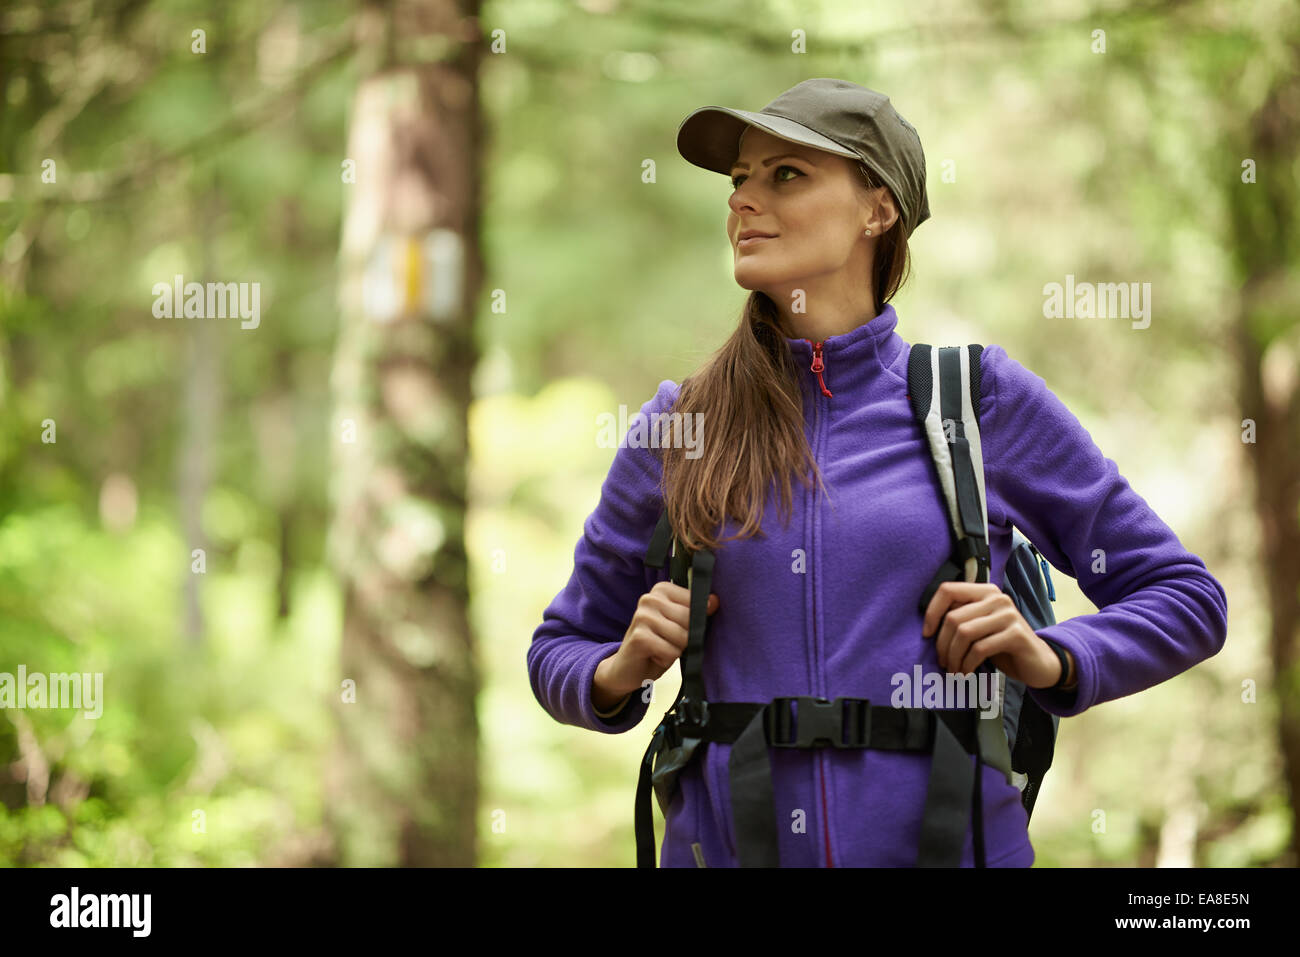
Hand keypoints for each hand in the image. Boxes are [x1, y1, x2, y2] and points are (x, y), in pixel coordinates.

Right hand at [595, 582, 719, 701]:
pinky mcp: (640, 636)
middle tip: (667, 641)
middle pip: (691, 620)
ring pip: (683, 637)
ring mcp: (642, 616)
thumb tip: (715, 601)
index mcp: (662, 590)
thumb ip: (696, 612)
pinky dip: (666, 659)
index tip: (677, 627)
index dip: (694, 622)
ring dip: (676, 650)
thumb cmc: (658, 645)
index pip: (697, 602)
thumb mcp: (680, 625)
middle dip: (685, 638)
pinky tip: (654, 656)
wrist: (628, 668)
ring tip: (660, 648)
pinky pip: (671, 651)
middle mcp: (650, 598)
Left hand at [921, 581, 1069, 688]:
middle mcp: (997, 598)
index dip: (931, 612)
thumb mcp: (980, 627)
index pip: (948, 590)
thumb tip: (927, 626)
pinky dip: (967, 664)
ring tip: (953, 670)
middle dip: (942, 644)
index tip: (926, 634)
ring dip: (953, 656)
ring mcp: (1008, 615)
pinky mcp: (1016, 634)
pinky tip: (966, 673)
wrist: (1040, 664)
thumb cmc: (1002, 646)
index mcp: (985, 591)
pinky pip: (980, 648)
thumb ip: (961, 618)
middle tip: (943, 662)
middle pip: (953, 617)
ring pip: (964, 633)